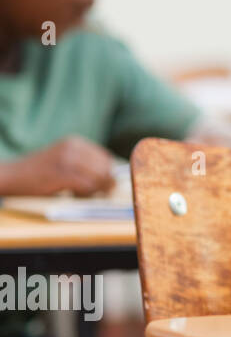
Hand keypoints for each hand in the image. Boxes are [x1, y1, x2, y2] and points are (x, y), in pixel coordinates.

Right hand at [0, 136, 117, 196]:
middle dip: (104, 184)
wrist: (10, 176)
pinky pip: (87, 186)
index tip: (105, 186)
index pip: (106, 158)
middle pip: (105, 169)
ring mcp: (66, 159)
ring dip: (94, 190)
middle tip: (94, 193)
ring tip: (79, 193)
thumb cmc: (38, 172)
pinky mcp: (61, 174)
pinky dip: (85, 193)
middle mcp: (73, 147)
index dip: (108, 174)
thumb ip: (85, 164)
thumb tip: (113, 179)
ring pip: (98, 178)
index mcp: (75, 142)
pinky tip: (73, 194)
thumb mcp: (63, 160)